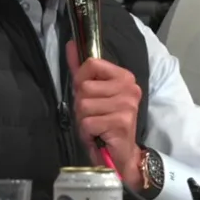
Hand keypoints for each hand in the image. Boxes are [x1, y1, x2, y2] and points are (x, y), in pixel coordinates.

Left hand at [64, 41, 143, 189]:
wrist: (122, 155)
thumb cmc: (105, 122)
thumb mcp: (93, 93)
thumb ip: (81, 70)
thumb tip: (70, 44)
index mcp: (125, 77)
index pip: (92, 64)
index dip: (82, 80)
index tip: (89, 94)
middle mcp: (129, 88)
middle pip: (85, 86)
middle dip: (82, 104)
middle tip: (94, 116)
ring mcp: (126, 105)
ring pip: (84, 104)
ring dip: (83, 119)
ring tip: (96, 125)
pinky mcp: (121, 122)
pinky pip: (87, 121)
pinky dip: (86, 131)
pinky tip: (97, 135)